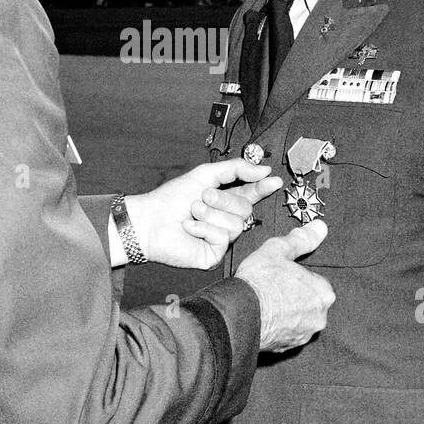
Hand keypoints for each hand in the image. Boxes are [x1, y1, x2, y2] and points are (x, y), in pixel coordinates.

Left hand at [125, 159, 284, 269]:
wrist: (149, 221)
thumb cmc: (171, 199)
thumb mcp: (206, 174)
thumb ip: (236, 169)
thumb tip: (264, 169)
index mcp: (226, 200)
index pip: (252, 193)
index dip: (263, 186)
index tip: (273, 180)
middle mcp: (226, 219)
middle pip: (246, 208)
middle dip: (223, 200)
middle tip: (202, 198)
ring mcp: (221, 238)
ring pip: (236, 224)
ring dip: (209, 214)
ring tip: (192, 214)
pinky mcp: (214, 254)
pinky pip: (223, 238)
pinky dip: (203, 229)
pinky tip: (189, 229)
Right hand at [235, 221, 333, 351]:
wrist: (238, 315)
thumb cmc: (259, 282)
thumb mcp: (278, 250)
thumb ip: (301, 239)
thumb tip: (319, 227)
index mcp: (323, 293)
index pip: (316, 282)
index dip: (298, 277)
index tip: (283, 275)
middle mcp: (319, 317)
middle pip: (309, 302)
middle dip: (295, 296)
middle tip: (273, 288)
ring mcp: (303, 335)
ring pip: (298, 319)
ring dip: (286, 313)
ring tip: (265, 302)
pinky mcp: (287, 348)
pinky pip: (285, 333)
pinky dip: (277, 327)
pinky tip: (262, 316)